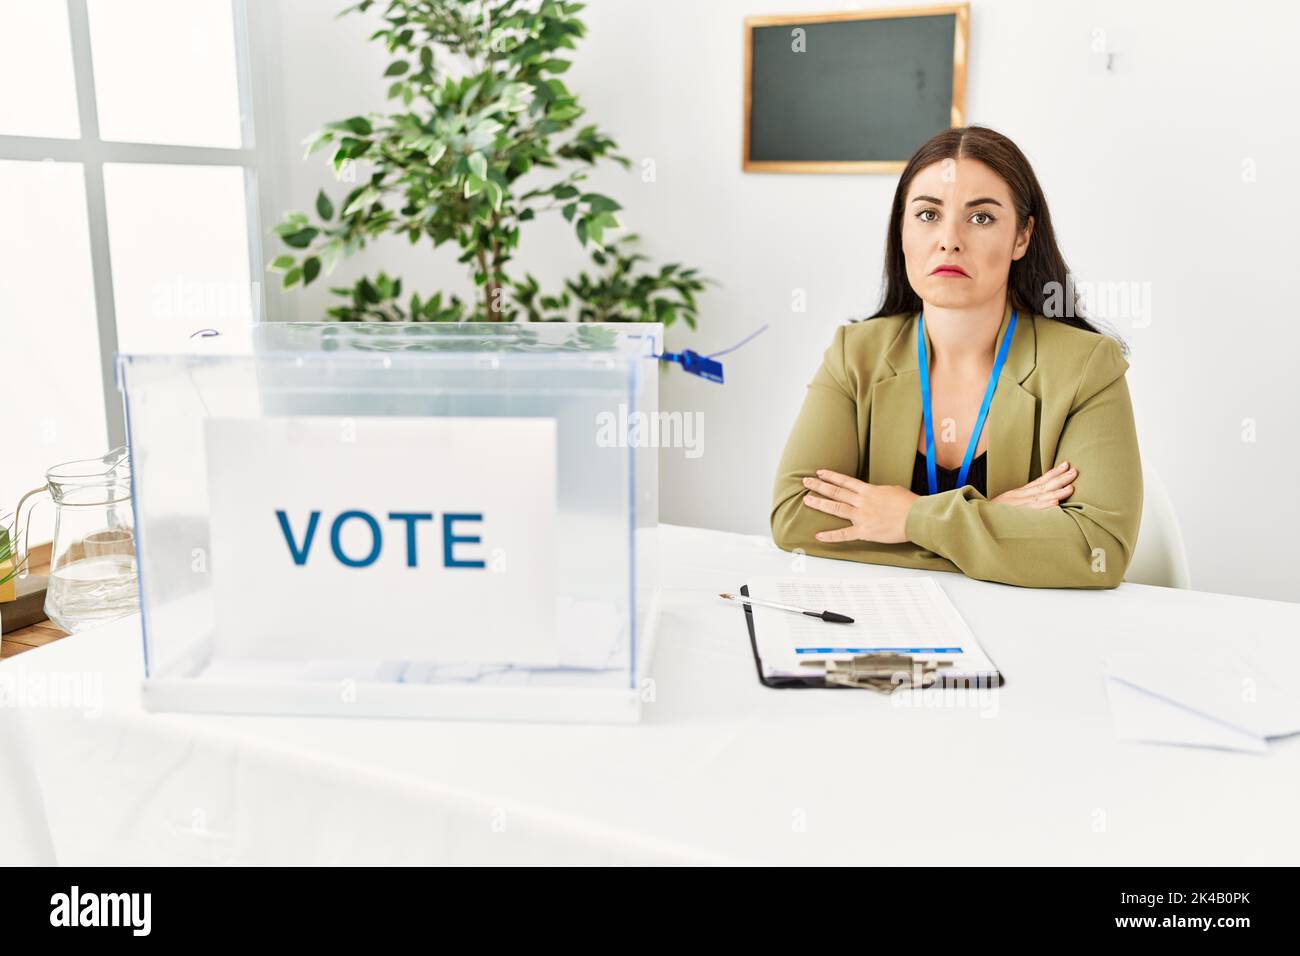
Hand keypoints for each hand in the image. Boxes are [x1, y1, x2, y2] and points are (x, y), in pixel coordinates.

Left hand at [800, 469, 919, 543]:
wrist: (916, 517)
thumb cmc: (909, 503)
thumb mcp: (893, 490)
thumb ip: (880, 492)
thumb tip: (875, 493)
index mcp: (869, 491)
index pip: (845, 481)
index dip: (831, 476)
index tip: (820, 472)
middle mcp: (862, 502)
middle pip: (836, 492)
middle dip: (819, 486)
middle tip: (806, 482)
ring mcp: (861, 516)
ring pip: (836, 508)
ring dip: (820, 503)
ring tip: (806, 500)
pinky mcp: (864, 531)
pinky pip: (844, 534)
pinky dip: (831, 536)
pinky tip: (819, 535)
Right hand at [990, 461, 1077, 508]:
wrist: (977, 518)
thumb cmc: (992, 514)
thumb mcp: (1007, 504)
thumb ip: (1022, 501)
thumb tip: (1043, 501)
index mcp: (1019, 493)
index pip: (1039, 480)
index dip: (1053, 472)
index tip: (1066, 465)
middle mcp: (1020, 497)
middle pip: (1043, 485)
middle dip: (1060, 478)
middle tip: (1075, 471)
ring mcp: (1019, 506)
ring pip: (1041, 497)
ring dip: (1057, 492)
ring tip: (1071, 487)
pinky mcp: (1017, 515)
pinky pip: (1033, 510)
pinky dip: (1044, 506)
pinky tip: (1055, 503)